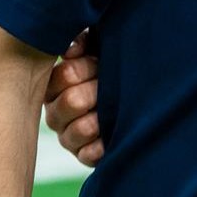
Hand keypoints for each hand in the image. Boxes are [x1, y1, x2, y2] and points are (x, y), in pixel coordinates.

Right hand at [43, 31, 103, 166]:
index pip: (63, 75)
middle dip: (94, 92)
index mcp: (56, 83)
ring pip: (77, 130)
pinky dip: (101, 146)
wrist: (139, 94)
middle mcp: (56, 111)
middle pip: (70, 102)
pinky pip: (87, 154)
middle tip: (106, 87)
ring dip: (98, 119)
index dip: (86, 68)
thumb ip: (84, 41)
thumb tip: (72, 49)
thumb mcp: (100, 47)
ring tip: (110, 112)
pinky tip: (110, 136)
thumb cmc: (113, 67)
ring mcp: (68, 135)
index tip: (100, 62)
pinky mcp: (84, 155)